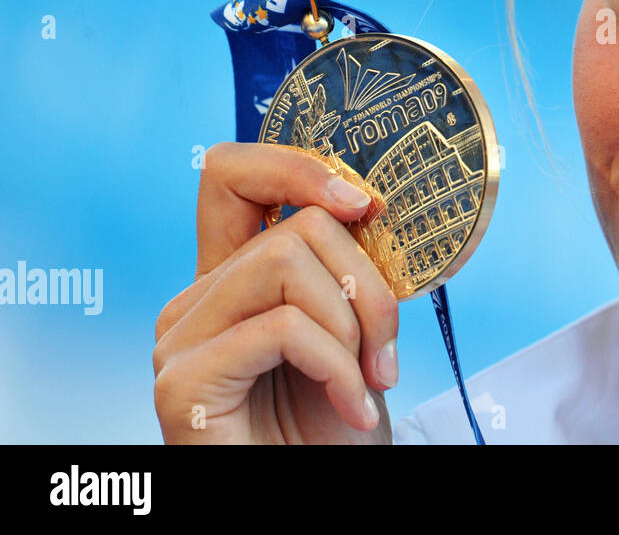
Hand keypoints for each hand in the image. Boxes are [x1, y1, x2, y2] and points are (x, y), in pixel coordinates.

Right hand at [153, 142, 398, 443]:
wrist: (320, 501)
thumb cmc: (336, 429)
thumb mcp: (354, 331)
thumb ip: (343, 270)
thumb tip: (372, 204)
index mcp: (233, 279)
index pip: (233, 174)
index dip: (297, 168)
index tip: (364, 206)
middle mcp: (196, 301)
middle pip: (292, 224)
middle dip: (367, 281)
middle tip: (386, 350)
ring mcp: (180, 341)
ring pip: (285, 262)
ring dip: (354, 325)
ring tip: (367, 382)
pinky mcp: (183, 383)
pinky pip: (283, 328)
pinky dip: (338, 366)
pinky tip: (352, 408)